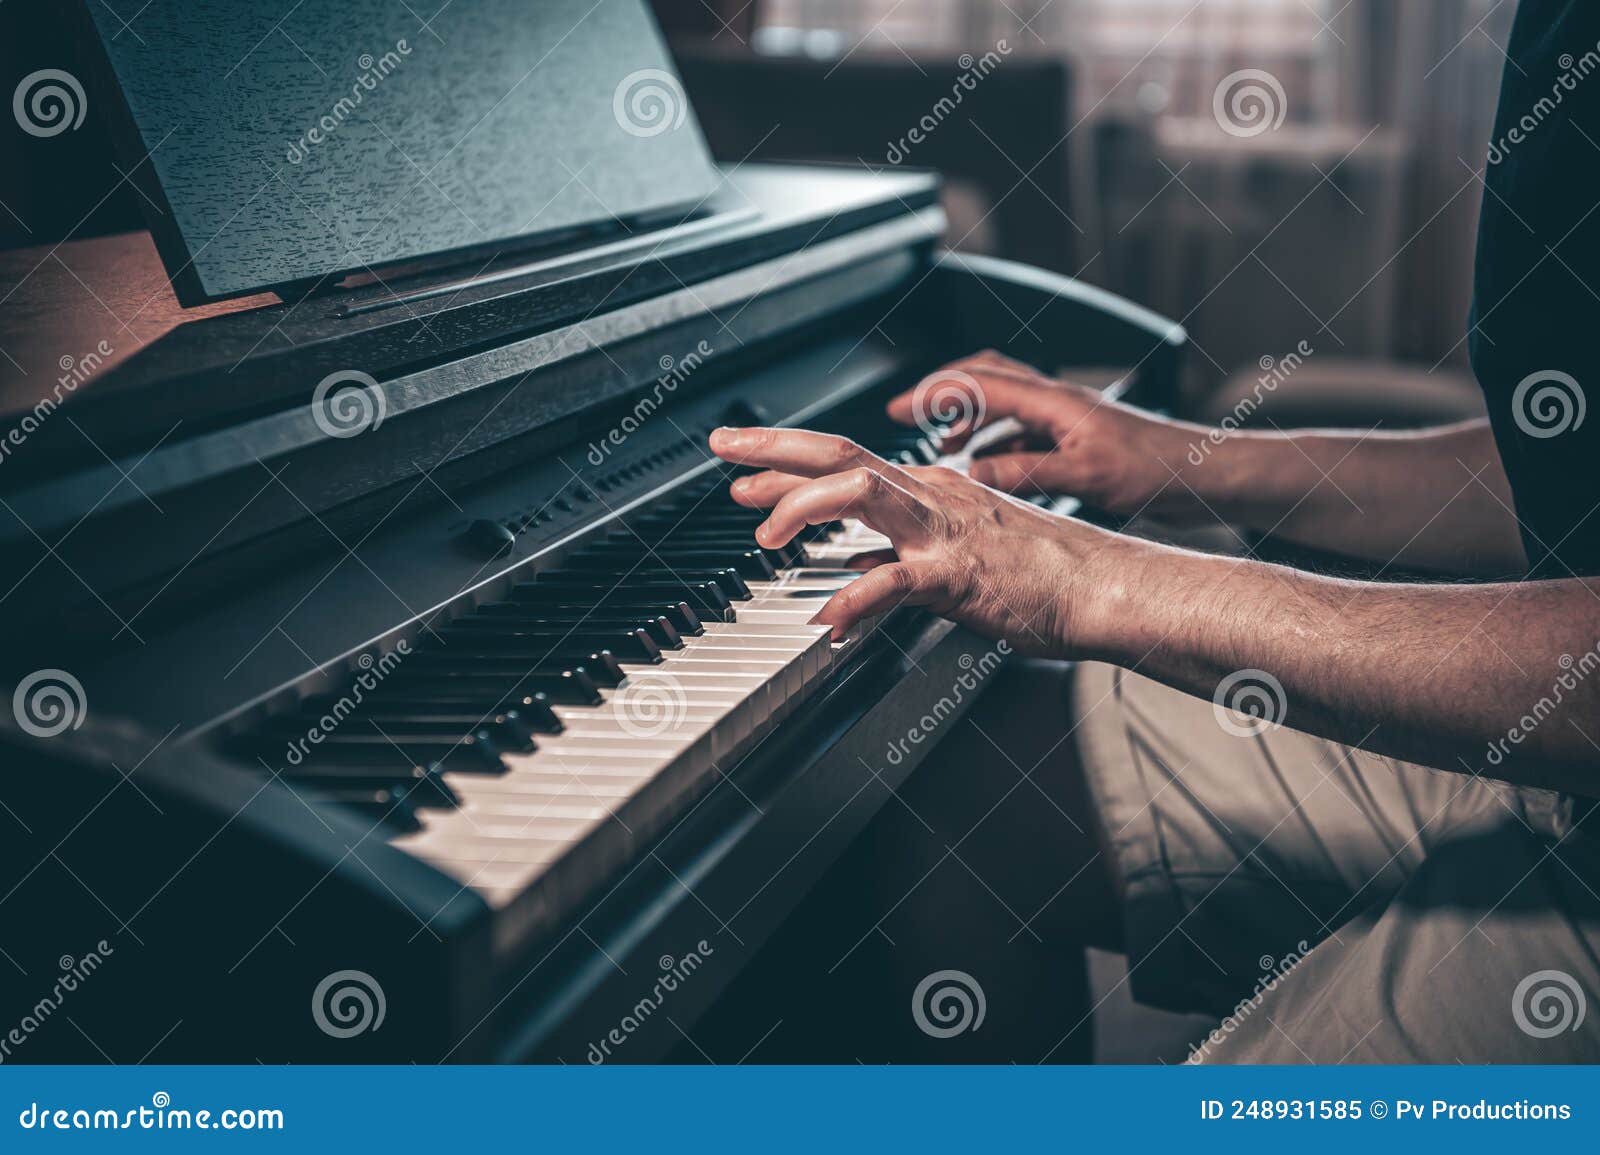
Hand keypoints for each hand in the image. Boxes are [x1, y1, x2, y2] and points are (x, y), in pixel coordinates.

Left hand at [708, 426, 1135, 651]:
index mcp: (930, 489)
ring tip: (765, 537)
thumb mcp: (955, 553)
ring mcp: (944, 531)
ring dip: (802, 507)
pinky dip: (854, 599)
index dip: (786, 458)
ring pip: (860, 492)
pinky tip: (825, 620)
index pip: (845, 458)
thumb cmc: (1042, 573)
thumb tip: (851, 564)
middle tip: (724, 452)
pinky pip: (895, 581)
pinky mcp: (959, 574)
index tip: (743, 466)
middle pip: (840, 454)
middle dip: (774, 450)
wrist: (1104, 586)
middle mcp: (931, 496)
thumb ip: (899, 555)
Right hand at [886, 350, 1207, 514]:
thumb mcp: (1085, 475)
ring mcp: (1067, 420)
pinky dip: (997, 447)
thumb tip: (973, 475)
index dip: (933, 393)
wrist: (1203, 476)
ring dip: (970, 422)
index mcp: (1055, 401)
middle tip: (912, 414)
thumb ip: (1025, 472)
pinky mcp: (1077, 441)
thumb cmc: (1158, 468)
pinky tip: (991, 470)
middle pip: (987, 380)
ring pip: (1004, 407)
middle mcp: (1058, 402)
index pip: (979, 384)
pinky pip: (1023, 434)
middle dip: (945, 394)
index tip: (898, 407)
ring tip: (946, 449)